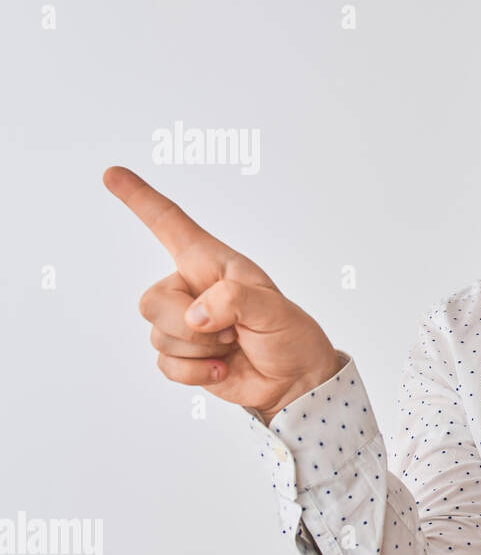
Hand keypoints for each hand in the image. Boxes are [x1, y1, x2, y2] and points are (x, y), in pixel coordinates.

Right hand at [103, 166, 340, 423]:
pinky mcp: (182, 355)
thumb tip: (194, 315)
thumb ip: (234, 301)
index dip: (140, 199)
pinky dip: (196, 373)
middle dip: (188, 325)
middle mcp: (193, 288)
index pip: (171, 224)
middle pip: (152, 301)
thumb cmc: (291, 336)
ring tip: (232, 346)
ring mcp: (184, 323)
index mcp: (214, 264)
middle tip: (231, 333)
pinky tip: (223, 368)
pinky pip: (165, 364)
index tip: (112, 174)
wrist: (295, 380)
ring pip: (158, 335)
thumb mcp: (275, 310)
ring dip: (200, 350)